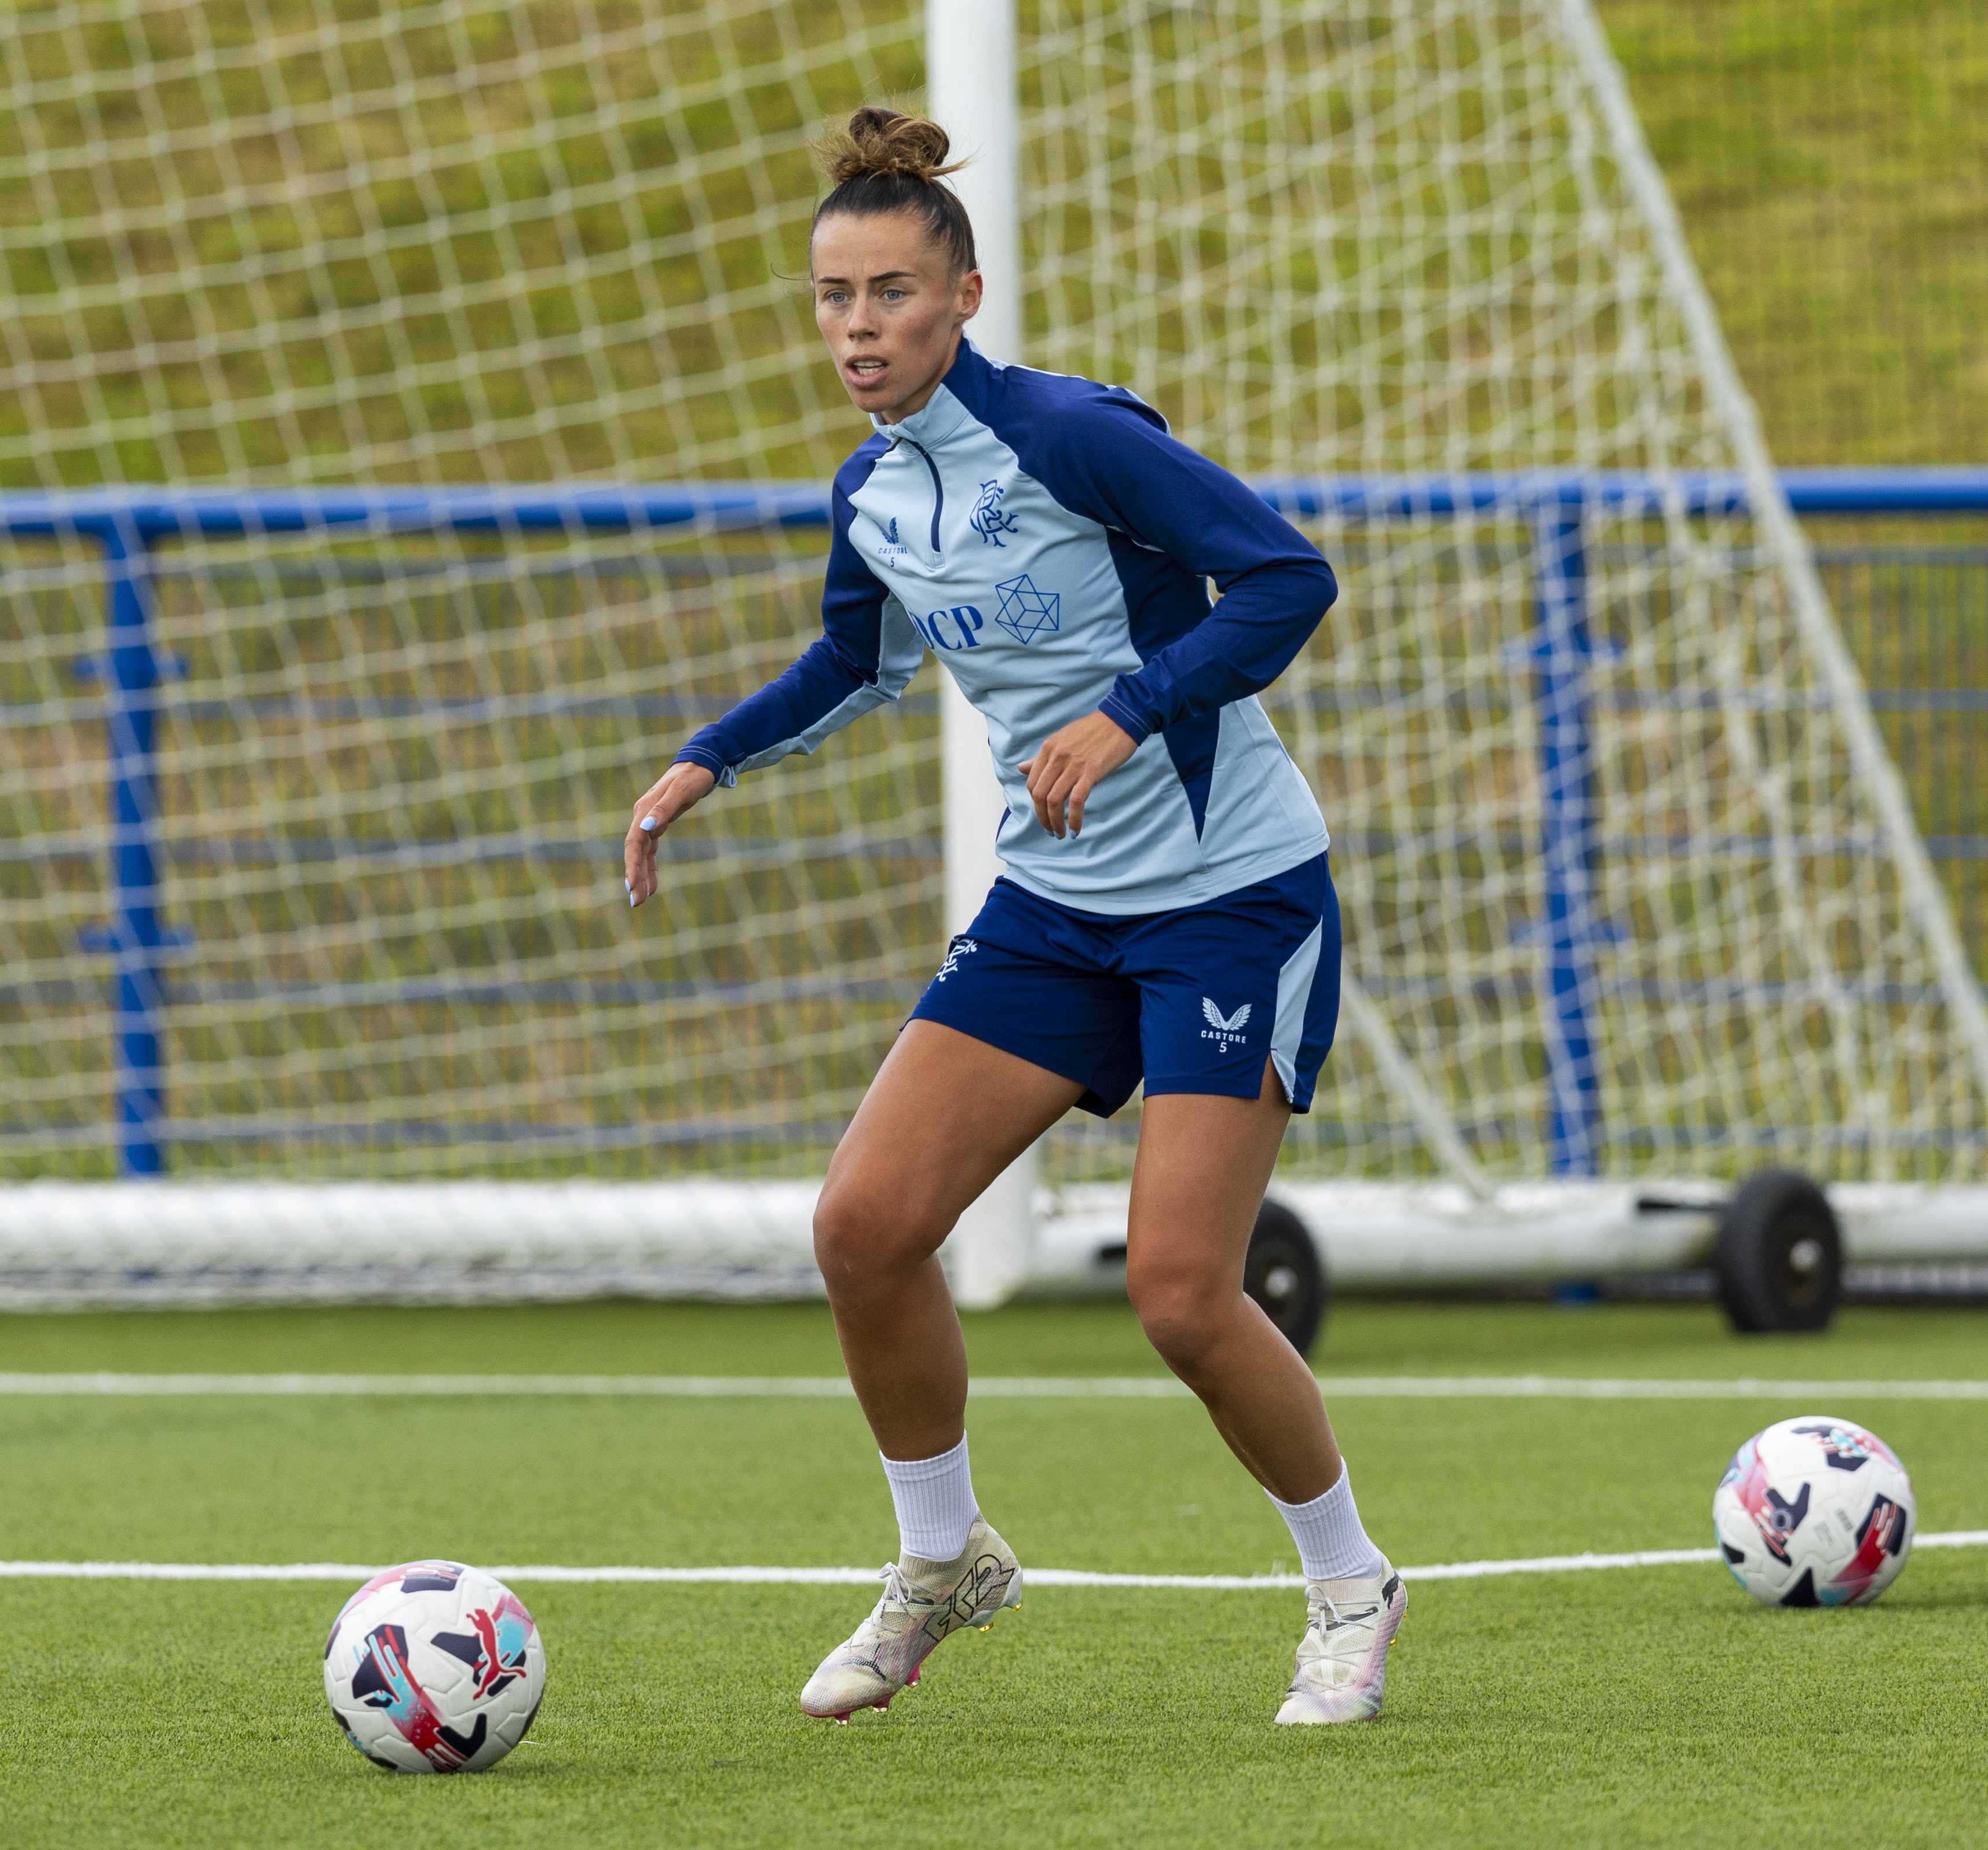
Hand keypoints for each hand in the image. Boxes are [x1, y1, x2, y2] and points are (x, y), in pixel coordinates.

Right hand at [624, 761, 716, 906]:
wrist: (701, 764)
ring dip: (642, 876)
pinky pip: (651, 850)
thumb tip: (646, 828)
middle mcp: (643, 817)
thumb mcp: (681, 792)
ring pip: (642, 854)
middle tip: (637, 902)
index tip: (632, 886)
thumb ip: (662, 810)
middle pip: (636, 852)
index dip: (632, 865)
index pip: (634, 843)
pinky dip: (651, 867)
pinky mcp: (659, 824)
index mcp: (644, 810)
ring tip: (642, 899)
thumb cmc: (693, 777)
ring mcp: (650, 821)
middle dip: (635, 877)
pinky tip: (653, 884)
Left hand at [1018, 711, 1137, 838]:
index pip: (1031, 783)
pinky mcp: (1091, 772)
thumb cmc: (1094, 730)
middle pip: (1039, 795)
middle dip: (1042, 818)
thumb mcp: (1062, 739)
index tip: (1044, 814)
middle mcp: (1056, 757)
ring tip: (1061, 834)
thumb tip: (1021, 768)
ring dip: (1055, 823)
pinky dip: (1074, 819)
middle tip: (1050, 830)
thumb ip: (1041, 757)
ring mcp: (1073, 765)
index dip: (1036, 803)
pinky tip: (1076, 830)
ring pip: (1054, 801)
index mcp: (1048, 749)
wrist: (1121, 719)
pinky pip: (1076, 801)